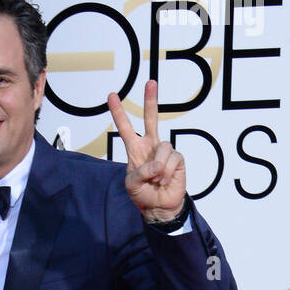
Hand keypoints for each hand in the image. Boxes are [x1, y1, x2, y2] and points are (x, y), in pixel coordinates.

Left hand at [107, 80, 185, 220]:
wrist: (160, 207)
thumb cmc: (143, 194)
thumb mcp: (132, 185)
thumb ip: (140, 173)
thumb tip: (156, 166)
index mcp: (135, 149)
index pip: (126, 128)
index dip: (118, 112)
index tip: (112, 96)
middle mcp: (150, 146)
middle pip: (151, 118)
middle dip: (151, 100)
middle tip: (150, 82)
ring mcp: (164, 151)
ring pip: (163, 147)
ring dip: (158, 167)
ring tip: (156, 180)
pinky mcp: (177, 158)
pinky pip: (172, 159)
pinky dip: (167, 172)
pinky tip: (165, 180)